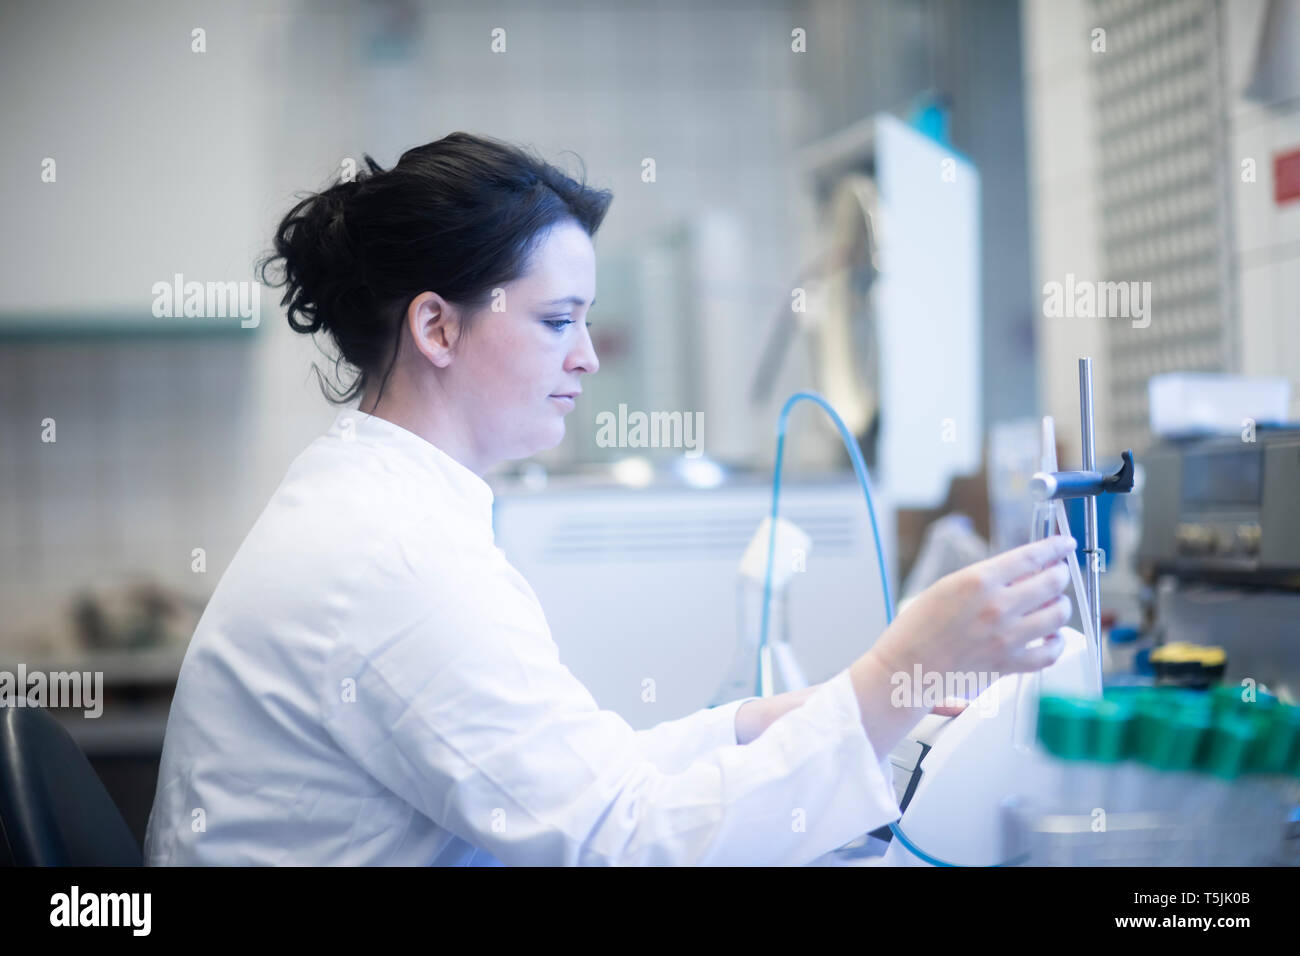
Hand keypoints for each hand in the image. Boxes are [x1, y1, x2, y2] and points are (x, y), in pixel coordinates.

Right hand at [868, 534, 1075, 680]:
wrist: (907, 666)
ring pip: (1058, 615)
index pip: (1032, 556)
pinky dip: (1057, 642)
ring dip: (1061, 605)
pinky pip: (1050, 652)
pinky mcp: (1010, 664)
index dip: (1055, 547)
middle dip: (1060, 573)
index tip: (1064, 544)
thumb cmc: (920, 626)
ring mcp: (1006, 637)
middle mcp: (997, 607)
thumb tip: (1025, 572)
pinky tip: (1051, 636)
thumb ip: (987, 578)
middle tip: (1058, 572)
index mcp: (979, 581)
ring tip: (1054, 603)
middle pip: (1052, 583)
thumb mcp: (949, 585)